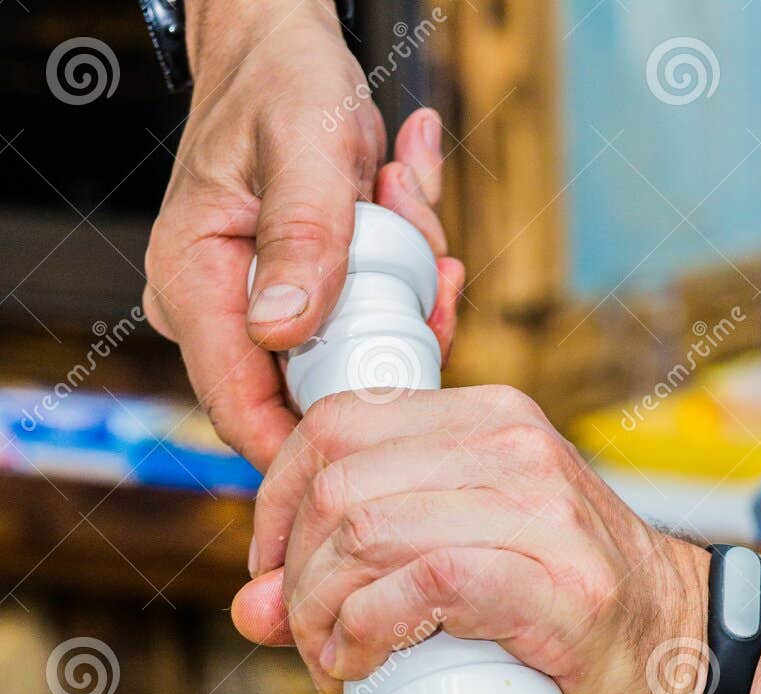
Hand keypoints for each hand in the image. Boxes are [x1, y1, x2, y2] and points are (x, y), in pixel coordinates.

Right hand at [142, 0, 462, 469]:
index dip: (314, 446)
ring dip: (403, 289)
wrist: (278, 46)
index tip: (396, 429)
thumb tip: (284, 329)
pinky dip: (400, 274)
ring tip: (403, 198)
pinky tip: (401, 204)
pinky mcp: (294, 302)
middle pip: (310, 393)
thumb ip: (302, 236)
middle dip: (389, 339)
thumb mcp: (304, 143)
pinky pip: (361, 324)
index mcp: (193, 283)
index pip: (242, 414)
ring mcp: (255, 312)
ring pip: (348, 357)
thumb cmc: (281, 79)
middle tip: (432, 260)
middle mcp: (216, 312)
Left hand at [230, 387, 711, 693]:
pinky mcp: (551, 583)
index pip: (332, 426)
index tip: (274, 577)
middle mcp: (510, 445)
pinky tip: (359, 665)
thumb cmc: (565, 616)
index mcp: (484, 420)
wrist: (686, 654)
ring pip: (367, 529)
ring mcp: (536, 511)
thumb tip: (250, 607)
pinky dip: (366, 629)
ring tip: (333, 663)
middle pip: (337, 483)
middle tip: (306, 639)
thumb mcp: (462, 565)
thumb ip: (367, 567)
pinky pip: (423, 581)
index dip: (275, 506)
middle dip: (293, 574)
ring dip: (321, 610)